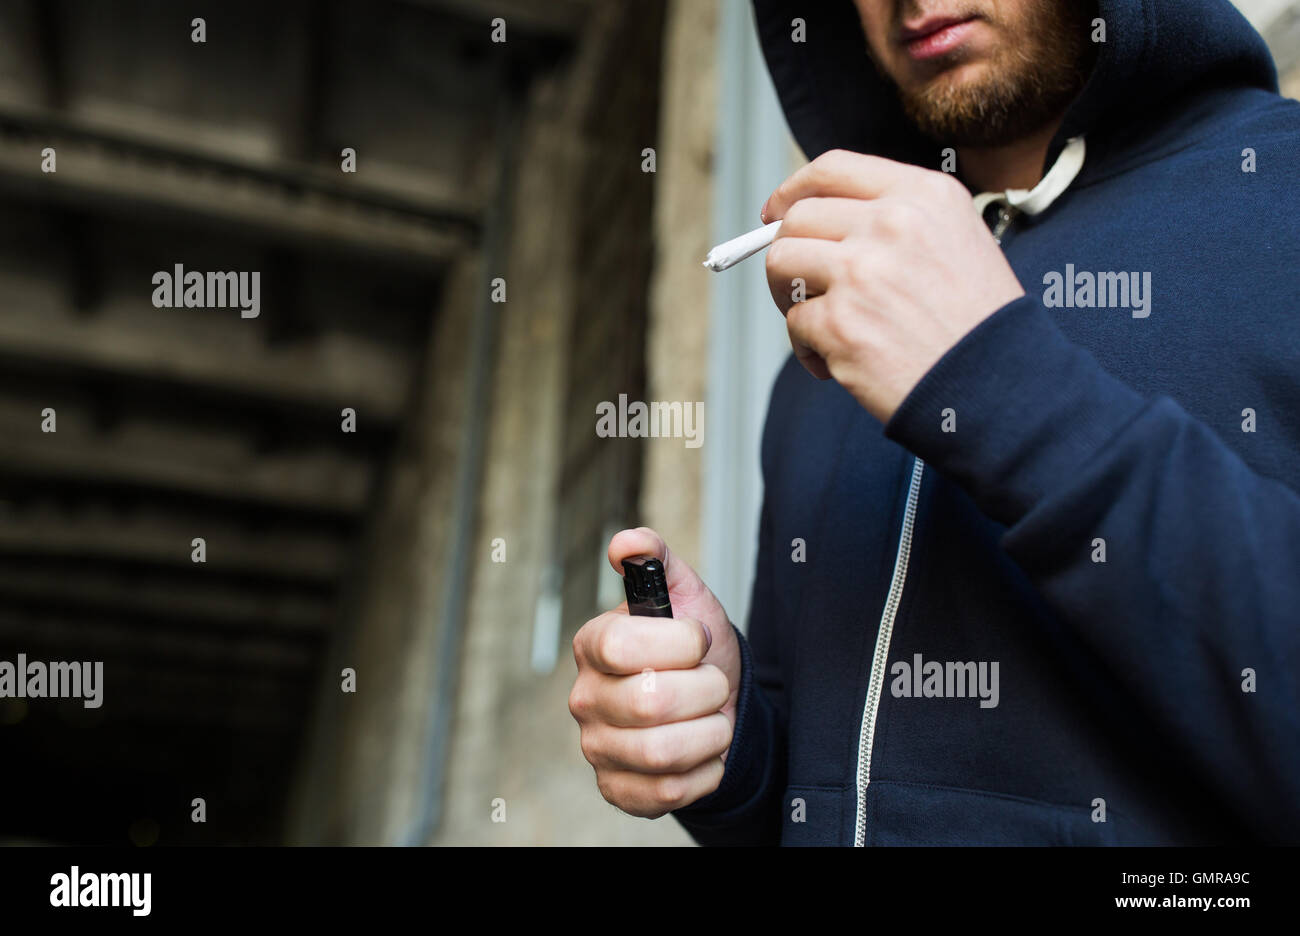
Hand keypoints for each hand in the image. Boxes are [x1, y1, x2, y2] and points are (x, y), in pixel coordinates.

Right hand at [569, 527, 739, 817]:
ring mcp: (597, 747)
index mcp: (593, 644)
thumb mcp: (685, 595)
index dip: (679, 643)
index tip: (698, 640)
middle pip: (650, 703)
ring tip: (713, 717)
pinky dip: (704, 771)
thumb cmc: (695, 648)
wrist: (715, 702)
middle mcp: (585, 697)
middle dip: (705, 690)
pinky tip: (704, 750)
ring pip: (662, 754)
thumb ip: (657, 558)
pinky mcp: (618, 790)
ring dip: (710, 733)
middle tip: (713, 682)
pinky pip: (667, 793)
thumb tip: (626, 542)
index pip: (624, 645)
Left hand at [762, 149, 1025, 422]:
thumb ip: (895, 221)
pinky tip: (839, 362)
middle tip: (799, 286)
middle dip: (787, 252)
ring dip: (787, 296)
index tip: (775, 212)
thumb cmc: (977, 323)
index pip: (833, 168)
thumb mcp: (957, 239)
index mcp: (923, 195)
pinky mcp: (841, 323)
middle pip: (797, 218)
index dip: (793, 190)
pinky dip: (809, 348)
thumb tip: (819, 224)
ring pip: (781, 262)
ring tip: (820, 325)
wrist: (999, 386)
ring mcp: (861, 272)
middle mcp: (891, 224)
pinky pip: (794, 323)